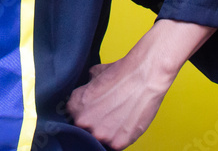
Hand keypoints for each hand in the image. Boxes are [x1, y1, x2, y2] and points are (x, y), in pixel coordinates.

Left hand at [66, 19, 214, 148]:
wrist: (143, 77)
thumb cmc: (120, 73)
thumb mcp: (94, 74)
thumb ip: (85, 89)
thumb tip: (86, 92)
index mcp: (75, 106)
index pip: (73, 116)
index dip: (84, 112)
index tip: (92, 111)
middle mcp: (84, 123)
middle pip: (85, 129)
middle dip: (94, 123)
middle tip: (107, 114)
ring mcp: (101, 135)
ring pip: (100, 138)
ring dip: (107, 131)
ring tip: (118, 118)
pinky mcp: (118, 143)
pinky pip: (115, 145)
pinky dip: (120, 137)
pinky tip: (126, 124)